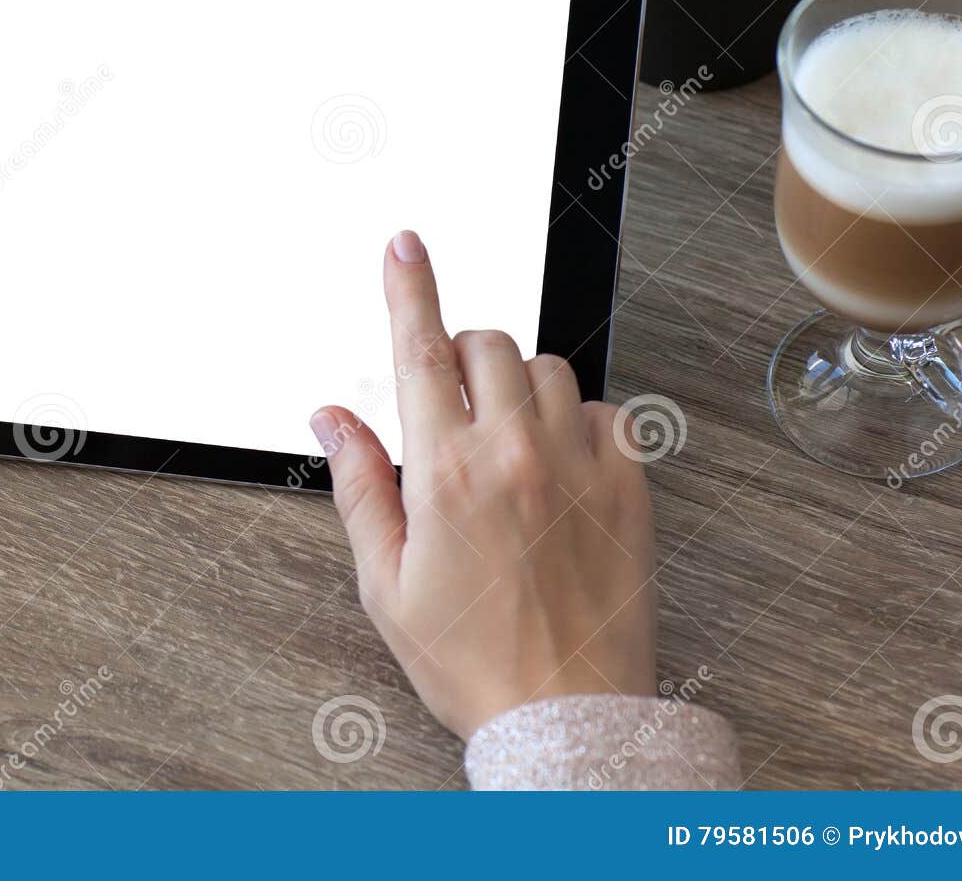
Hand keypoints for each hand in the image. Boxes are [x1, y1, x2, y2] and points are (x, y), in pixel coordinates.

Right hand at [310, 229, 654, 742]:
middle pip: (487, 344)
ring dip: (515, 382)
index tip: (405, 244)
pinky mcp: (628, 487)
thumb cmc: (472, 659)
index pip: (419, 351)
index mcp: (445, 474)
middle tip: (446, 400)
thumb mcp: (386, 583)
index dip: (408, 287)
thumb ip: (359, 487)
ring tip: (501, 437)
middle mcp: (515, 455)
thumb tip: (333, 419)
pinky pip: (606, 410)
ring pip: (547, 367)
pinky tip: (557, 460)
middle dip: (458, 353)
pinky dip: (576, 418)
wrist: (569, 715)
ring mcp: (579, 466)